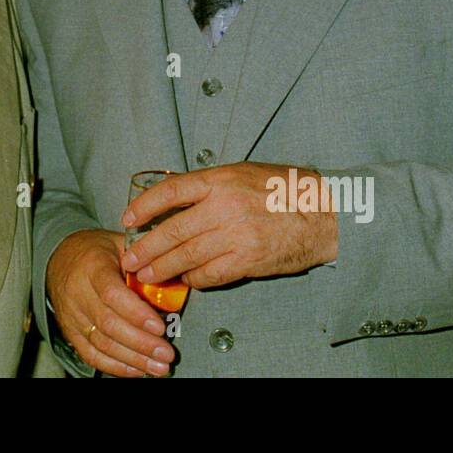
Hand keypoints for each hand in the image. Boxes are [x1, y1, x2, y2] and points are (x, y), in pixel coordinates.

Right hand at [45, 229, 177, 376]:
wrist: (60, 260)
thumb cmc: (95, 251)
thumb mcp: (118, 243)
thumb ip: (143, 259)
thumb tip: (174, 274)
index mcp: (93, 266)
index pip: (112, 294)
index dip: (136, 314)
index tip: (159, 327)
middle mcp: (78, 293)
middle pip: (109, 324)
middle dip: (141, 343)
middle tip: (166, 353)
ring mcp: (73, 315)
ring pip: (102, 343)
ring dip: (133, 359)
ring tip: (158, 367)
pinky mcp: (71, 332)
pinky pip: (91, 354)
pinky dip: (115, 366)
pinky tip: (136, 370)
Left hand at [120, 162, 337, 288]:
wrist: (324, 213)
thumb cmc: (284, 189)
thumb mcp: (243, 173)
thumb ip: (210, 186)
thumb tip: (175, 201)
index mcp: (221, 180)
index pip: (170, 191)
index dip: (143, 206)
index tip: (128, 218)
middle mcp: (225, 206)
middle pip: (173, 230)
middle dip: (147, 248)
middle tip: (131, 258)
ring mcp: (236, 235)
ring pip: (187, 256)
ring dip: (163, 268)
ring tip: (147, 274)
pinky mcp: (248, 260)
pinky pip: (210, 274)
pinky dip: (194, 278)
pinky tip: (185, 279)